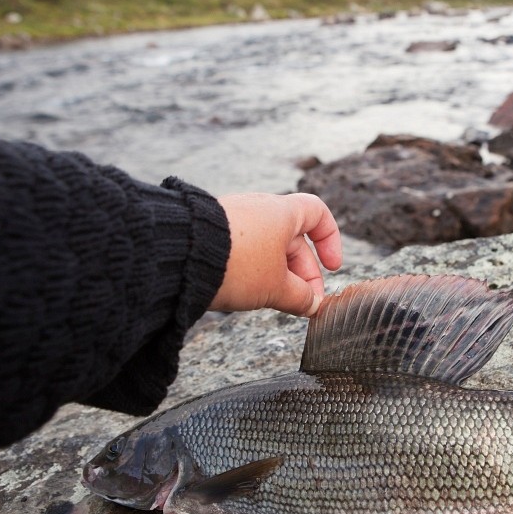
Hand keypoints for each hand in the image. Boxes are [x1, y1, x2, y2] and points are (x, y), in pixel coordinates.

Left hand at [209, 193, 341, 316]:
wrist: (179, 256)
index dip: (330, 240)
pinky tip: (246, 291)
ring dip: (278, 274)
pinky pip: (243, 248)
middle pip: (293, 238)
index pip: (318, 214)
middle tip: (304, 303)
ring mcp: (234, 217)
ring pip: (268, 246)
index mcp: (283, 213)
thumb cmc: (236, 265)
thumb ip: (301, 297)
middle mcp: (260, 208)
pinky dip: (253, 268)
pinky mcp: (213, 231)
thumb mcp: (276, 288)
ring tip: (274, 300)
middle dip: (304, 273)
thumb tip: (313, 305)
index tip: (333, 267)